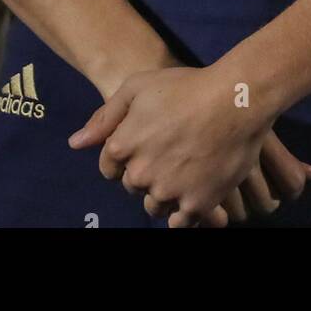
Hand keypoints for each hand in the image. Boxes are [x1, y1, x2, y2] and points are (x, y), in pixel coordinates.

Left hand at [69, 64, 310, 227]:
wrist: (235, 99)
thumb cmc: (185, 86)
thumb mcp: (138, 87)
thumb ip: (105, 117)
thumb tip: (75, 144)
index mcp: (122, 146)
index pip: (109, 167)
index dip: (124, 156)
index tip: (145, 143)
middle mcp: (141, 174)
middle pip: (133, 186)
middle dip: (145, 172)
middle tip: (169, 151)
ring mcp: (169, 192)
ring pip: (156, 206)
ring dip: (164, 193)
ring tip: (185, 168)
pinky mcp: (197, 204)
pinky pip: (181, 224)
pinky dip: (184, 215)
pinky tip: (193, 195)